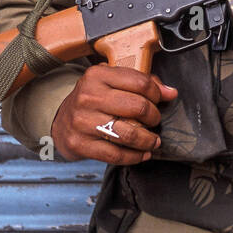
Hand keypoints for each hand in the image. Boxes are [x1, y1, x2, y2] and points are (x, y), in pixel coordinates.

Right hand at [50, 64, 178, 164]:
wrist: (61, 122)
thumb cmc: (93, 101)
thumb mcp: (111, 82)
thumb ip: (141, 83)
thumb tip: (171, 92)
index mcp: (97, 75)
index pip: (140, 82)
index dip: (157, 93)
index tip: (160, 100)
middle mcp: (88, 96)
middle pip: (138, 107)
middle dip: (154, 117)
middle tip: (155, 121)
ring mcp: (82, 121)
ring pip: (129, 134)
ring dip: (148, 140)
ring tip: (153, 141)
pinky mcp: (80, 144)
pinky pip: (116, 155)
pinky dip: (134, 157)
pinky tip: (142, 154)